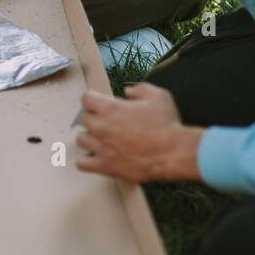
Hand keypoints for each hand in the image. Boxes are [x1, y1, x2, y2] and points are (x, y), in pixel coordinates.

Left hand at [75, 84, 202, 182]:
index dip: (93, 98)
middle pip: (83, 119)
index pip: (86, 98)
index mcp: (110, 108)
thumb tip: (127, 91)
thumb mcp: (158, 96)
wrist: (172, 153)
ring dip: (90, 138)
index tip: (100, 102)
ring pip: (81, 139)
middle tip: (107, 122)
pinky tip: (98, 158)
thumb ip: (140, 89)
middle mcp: (101, 127)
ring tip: (102, 140)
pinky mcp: (104, 166)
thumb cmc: (166, 124)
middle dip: (94, 117)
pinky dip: (87, 160)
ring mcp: (100, 147)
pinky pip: (82, 163)